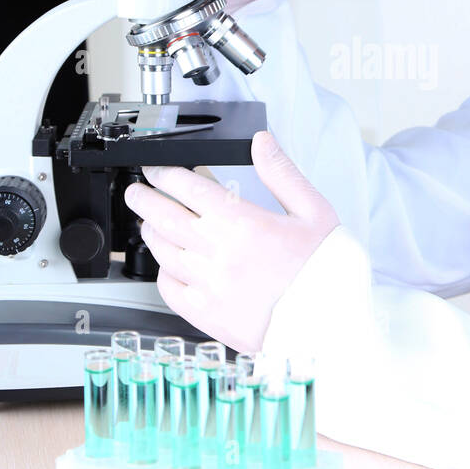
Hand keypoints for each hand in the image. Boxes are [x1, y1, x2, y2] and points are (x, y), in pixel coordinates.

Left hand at [124, 130, 339, 351]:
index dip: (165, 175)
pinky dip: (162, 272)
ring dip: (151, 232)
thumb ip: (282, 174)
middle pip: (165, 218)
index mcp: (244, 224)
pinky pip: (170, 289)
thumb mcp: (313, 211)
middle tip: (138, 191)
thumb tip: (262, 143)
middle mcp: (220, 254)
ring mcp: (209, 286)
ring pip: (163, 252)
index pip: (189, 189)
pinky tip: (168, 264)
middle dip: (145, 199)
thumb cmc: (325, 271)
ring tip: (149, 222)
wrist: (331, 325)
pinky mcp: (207, 315)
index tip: (156, 170)